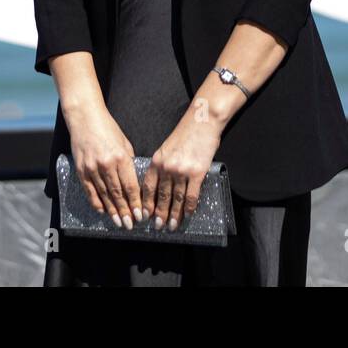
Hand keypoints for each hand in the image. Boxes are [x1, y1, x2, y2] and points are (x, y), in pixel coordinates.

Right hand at [66, 106, 144, 228]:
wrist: (85, 118)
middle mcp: (106, 164)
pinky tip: (102, 211)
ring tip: (118, 222)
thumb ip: (129, 162)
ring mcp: (92, 168)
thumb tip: (133, 181)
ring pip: (104, 195)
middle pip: (118, 194)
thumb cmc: (108, 129)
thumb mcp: (125, 143)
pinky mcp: (81, 170)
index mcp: (121, 157)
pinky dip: (96, 202)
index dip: (136, 203)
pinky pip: (89, 191)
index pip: (130, 186)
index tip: (140, 215)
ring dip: (112, 211)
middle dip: (125, 211)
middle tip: (130, 224)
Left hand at [144, 109, 222, 231]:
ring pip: (176, 199)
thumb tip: (161, 187)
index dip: (146, 203)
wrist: (202, 121)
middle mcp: (166, 167)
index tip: (145, 215)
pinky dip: (189, 207)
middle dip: (159, 214)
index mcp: (156, 161)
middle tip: (158, 226)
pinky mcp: (197, 173)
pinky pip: (191, 196)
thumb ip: (162, 166)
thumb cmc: (186, 133)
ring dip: (174, 215)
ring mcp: (181, 171)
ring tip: (172, 226)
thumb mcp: (166, 148)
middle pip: (161, 196)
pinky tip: (187, 214)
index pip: (148, 187)